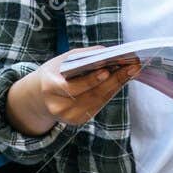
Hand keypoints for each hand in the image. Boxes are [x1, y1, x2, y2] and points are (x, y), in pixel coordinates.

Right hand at [7, 51, 141, 135]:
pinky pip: (98, 105)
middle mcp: (59, 107)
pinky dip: (110, 91)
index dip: (90, 80)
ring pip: (98, 100)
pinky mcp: (79, 120)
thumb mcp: (61, 60)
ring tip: (132, 71)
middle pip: (91, 95)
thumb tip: (107, 52)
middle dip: (114, 80)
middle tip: (132, 67)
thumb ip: (82, 56)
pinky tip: (121, 80)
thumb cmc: (54, 73)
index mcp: (50, 88)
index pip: (72, 87)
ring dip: (117, 85)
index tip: (108, 69)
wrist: (40, 96)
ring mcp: (69, 117)